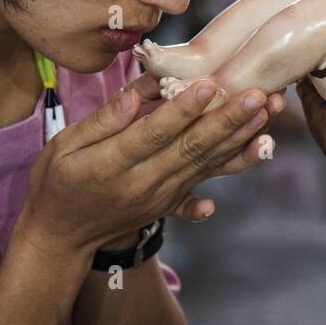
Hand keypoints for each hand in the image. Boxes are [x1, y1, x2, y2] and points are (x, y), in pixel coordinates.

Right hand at [17, 81, 283, 259]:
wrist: (62, 238)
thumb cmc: (57, 182)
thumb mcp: (64, 146)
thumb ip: (102, 121)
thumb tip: (136, 95)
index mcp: (111, 165)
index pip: (152, 135)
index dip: (183, 111)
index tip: (210, 86)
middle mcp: (143, 182)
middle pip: (190, 148)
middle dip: (227, 120)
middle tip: (258, 95)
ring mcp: (162, 195)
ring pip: (207, 162)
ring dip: (241, 136)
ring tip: (269, 111)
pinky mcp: (172, 200)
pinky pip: (208, 179)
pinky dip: (236, 167)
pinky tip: (262, 152)